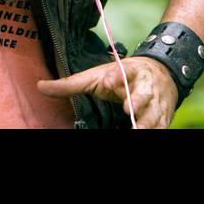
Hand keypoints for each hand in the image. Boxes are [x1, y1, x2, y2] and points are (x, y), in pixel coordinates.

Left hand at [37, 56, 178, 128]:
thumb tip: (39, 87)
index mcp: (127, 72)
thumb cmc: (121, 76)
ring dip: (147, 121)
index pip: (123, 71)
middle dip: (137, 100)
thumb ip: (71, 84)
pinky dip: (155, 129)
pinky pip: (161, 126)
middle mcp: (144, 86)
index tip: (109, 78)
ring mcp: (155, 102)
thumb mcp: (97, 76)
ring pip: (154, 113)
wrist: (161, 72)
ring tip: (137, 128)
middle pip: (142, 94)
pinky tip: (146, 132)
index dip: (117, 75)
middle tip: (129, 108)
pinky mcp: (164, 116)